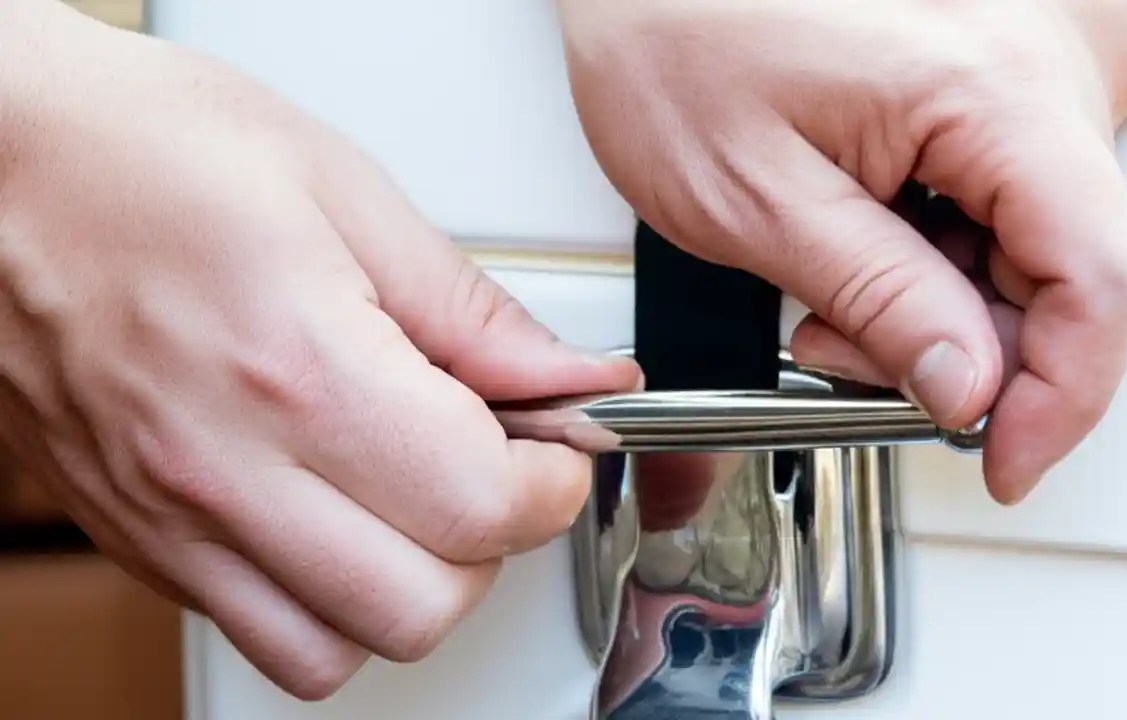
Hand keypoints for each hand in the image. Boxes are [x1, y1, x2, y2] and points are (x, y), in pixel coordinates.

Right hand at [0, 1, 639, 698]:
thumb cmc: (141, 148)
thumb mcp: (342, 190)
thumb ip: (472, 311)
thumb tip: (570, 378)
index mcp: (298, 366)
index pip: (478, 508)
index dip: (550, 487)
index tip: (554, 450)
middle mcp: (224, 465)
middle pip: (420, 608)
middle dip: (491, 548)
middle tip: (492, 471)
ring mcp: (166, 517)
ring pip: (333, 653)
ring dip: (406, 592)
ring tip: (412, 501)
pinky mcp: (133, 536)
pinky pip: (252, 632)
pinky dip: (322, 603)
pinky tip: (332, 516)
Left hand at [556, 0, 1126, 502]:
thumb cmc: (674, 44)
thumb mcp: (762, 205)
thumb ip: (880, 302)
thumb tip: (968, 388)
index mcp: (986, 93)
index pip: (1101, 272)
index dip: (1067, 393)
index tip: (1008, 458)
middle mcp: (1024, 75)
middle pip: (1081, 267)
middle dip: (987, 356)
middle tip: (870, 368)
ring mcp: (1008, 86)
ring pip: (1043, 253)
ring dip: (954, 317)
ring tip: (836, 309)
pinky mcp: (978, 104)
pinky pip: (1002, 218)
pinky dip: (942, 274)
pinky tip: (864, 268)